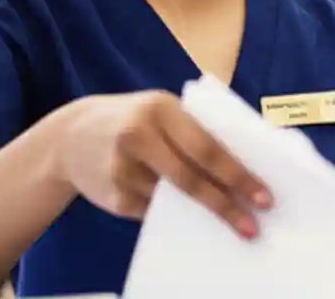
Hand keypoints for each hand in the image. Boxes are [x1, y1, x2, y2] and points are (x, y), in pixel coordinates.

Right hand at [53, 90, 271, 237]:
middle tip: (252, 225)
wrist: (71, 136)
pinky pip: (154, 212)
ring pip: (173, 200)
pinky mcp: (113, 196)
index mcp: (161, 109)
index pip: (207, 147)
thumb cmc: (135, 120)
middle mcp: (138, 137)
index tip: (264, 196)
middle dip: (226, 205)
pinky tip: (184, 213)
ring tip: (231, 223)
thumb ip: (194, 130)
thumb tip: (241, 167)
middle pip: (191, 179)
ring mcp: (122, 169)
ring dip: (202, 214)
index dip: (237, 175)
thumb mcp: (162, 110)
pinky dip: (173, 214)